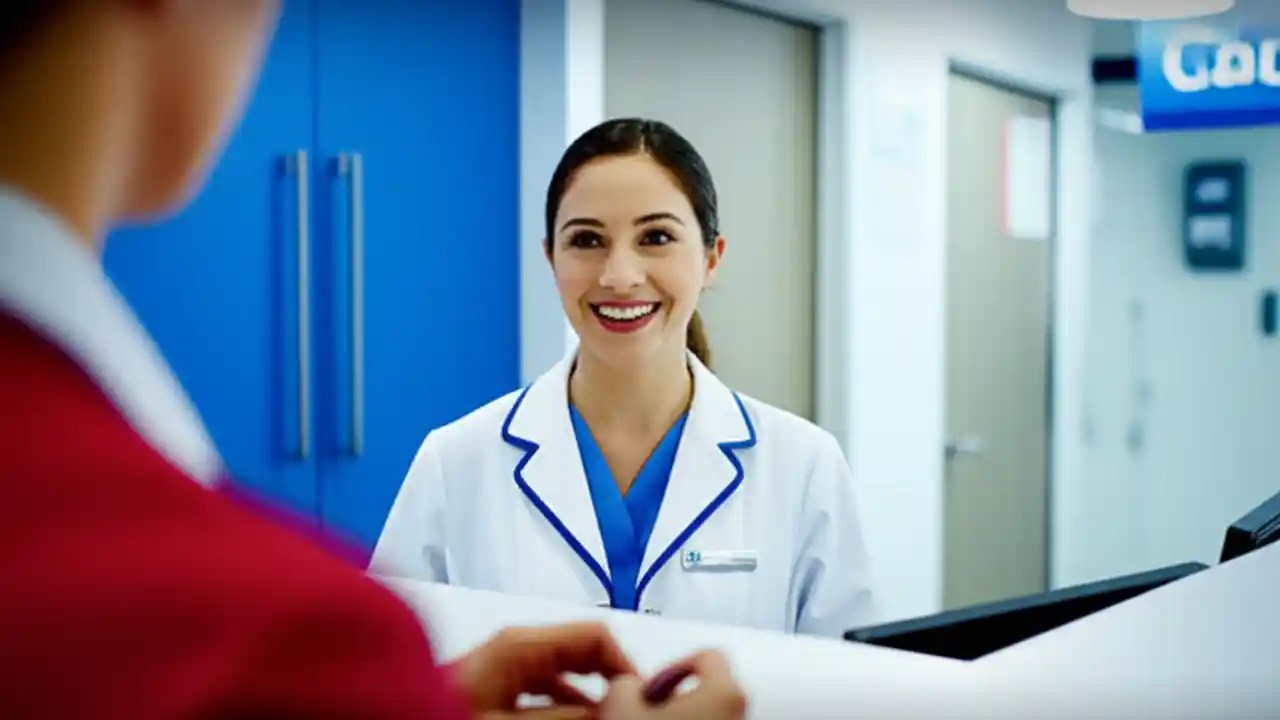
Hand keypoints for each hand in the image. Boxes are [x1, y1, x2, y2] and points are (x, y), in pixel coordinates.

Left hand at [450, 621, 636, 718]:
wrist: (393, 714)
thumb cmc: (437, 714)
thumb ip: (570, 717)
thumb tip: (620, 708)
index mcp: (521, 643)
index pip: (598, 635)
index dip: (628, 667)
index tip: (643, 702)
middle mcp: (515, 650)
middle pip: (585, 662)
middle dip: (609, 693)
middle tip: (625, 716)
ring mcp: (503, 672)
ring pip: (568, 688)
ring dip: (587, 709)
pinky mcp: (492, 696)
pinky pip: (544, 702)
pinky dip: (564, 715)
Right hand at [600, 651, 746, 719]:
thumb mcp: (622, 703)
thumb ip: (624, 681)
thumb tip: (627, 687)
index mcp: (725, 689)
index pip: (706, 654)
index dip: (672, 665)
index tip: (654, 684)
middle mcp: (742, 708)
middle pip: (706, 685)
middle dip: (675, 695)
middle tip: (647, 711)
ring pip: (708, 711)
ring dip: (681, 715)